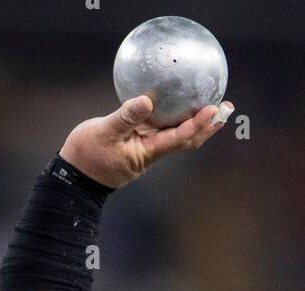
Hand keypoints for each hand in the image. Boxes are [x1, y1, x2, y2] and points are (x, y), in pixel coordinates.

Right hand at [60, 94, 232, 188]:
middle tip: (227, 108)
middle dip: (209, 126)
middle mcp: (154, 152)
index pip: (179, 138)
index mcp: (149, 152)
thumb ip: (125, 117)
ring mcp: (148, 149)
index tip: (213, 110)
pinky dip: (178, 118)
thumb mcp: (103, 133)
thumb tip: (146, 101)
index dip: (198, 124)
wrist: (76, 176)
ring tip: (216, 106)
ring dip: (199, 123)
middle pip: (189, 139)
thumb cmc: (87, 156)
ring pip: (180, 136)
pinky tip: (180, 102)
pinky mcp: (140, 143)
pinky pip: (165, 129)